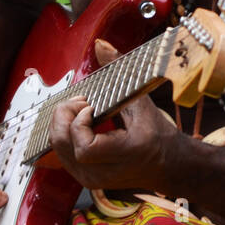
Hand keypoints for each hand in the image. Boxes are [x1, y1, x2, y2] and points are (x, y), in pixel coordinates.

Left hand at [48, 40, 182, 192]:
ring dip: (63, 123)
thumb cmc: (158, 135)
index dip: (79, 124)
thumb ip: (120, 71)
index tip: (91, 108)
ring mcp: (92, 179)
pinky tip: (80, 123)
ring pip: (57, 149)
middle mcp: (105, 174)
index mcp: (125, 155)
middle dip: (65, 117)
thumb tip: (101, 45)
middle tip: (81, 103)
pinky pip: (61, 153)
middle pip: (63, 146)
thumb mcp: (142, 101)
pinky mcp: (84, 179)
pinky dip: (65, 133)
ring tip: (81, 111)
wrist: (167, 164)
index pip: (85, 149)